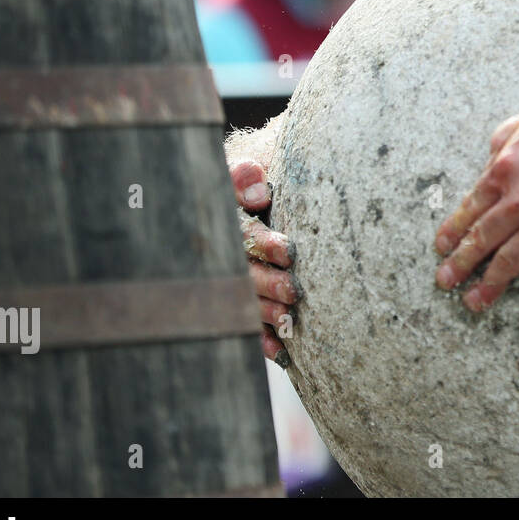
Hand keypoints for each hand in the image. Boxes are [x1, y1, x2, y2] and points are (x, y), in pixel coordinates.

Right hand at [230, 159, 300, 364]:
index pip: (242, 233)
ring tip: (290, 319)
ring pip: (246, 299)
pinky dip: (262, 337)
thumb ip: (248, 177)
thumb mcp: (250, 168)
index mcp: (225, 217)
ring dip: (267, 312)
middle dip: (268, 284)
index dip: (264, 244)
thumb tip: (257, 188)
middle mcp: (224, 251)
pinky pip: (248, 322)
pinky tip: (280, 350)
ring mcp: (230, 278)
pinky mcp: (239, 300)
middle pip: (244, 272)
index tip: (289, 251)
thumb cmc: (255, 179)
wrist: (246, 191)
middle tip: (294, 290)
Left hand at [433, 98, 518, 320]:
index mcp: (507, 168)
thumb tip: (488, 162)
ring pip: (509, 262)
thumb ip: (504, 140)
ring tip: (475, 303)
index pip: (470, 207)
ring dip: (488, 286)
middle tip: (445, 282)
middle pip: (482, 239)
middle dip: (460, 264)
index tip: (442, 248)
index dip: (453, 231)